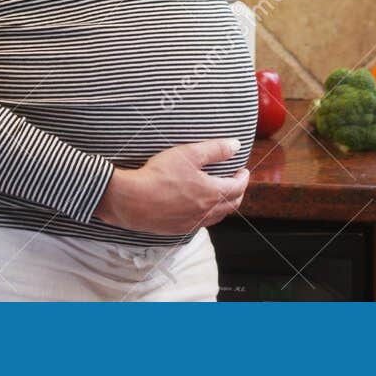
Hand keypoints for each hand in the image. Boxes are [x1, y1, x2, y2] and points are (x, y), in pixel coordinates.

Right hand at [92, 138, 248, 234]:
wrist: (132, 201)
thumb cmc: (159, 175)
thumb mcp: (189, 154)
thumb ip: (215, 149)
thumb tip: (235, 146)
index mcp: (213, 193)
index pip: (237, 187)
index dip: (243, 178)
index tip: (243, 171)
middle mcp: (206, 212)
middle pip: (231, 205)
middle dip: (238, 193)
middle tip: (236, 183)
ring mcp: (192, 222)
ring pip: (217, 217)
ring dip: (224, 206)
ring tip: (221, 196)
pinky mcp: (178, 229)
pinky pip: (201, 223)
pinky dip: (208, 215)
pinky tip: (199, 209)